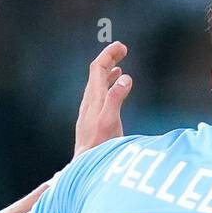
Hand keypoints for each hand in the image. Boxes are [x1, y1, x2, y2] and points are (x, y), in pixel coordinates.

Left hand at [74, 41, 132, 156]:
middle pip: (96, 73)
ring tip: (119, 65)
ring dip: (108, 71)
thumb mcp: (110, 121)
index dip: (108, 54)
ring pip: (97, 84)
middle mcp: (90, 102)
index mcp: (94, 98)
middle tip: (123, 49)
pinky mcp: (93, 119)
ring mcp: (90, 111)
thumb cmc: (100, 146)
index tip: (122, 46)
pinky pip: (100, 95)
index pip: (97, 68)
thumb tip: (125, 77)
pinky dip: (108, 85)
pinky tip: (115, 90)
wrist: (86, 166)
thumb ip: (116, 98)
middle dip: (109, 58)